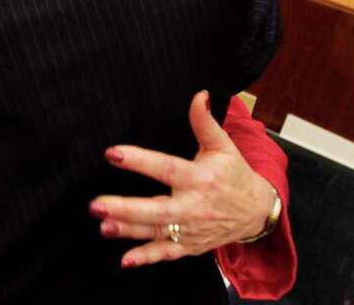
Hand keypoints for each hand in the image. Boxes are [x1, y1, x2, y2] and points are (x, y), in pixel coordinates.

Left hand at [89, 91, 279, 268]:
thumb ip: (205, 122)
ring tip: (103, 225)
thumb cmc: (235, 175)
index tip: (113, 153)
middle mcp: (194, 206)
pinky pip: (167, 253)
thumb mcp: (224, 146)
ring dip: (129, 230)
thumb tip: (200, 95)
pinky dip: (147, 257)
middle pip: (157, 209)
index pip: (166, 168)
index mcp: (200, 178)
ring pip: (157, 232)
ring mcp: (192, 229)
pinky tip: (125, 259)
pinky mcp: (191, 245)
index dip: (140, 161)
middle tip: (96, 204)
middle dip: (126, 208)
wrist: (257, 211)